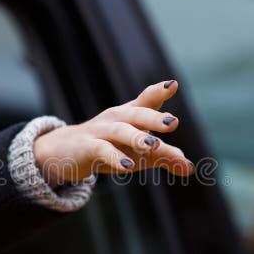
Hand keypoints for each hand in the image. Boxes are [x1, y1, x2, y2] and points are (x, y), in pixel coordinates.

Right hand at [33, 80, 194, 187]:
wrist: (63, 152)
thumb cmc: (107, 148)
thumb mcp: (137, 153)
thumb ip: (164, 158)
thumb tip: (190, 168)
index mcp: (130, 115)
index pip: (146, 100)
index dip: (159, 91)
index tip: (173, 85)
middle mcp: (116, 119)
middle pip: (136, 114)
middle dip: (154, 118)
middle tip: (174, 123)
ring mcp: (100, 132)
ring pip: (120, 131)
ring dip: (137, 138)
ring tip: (153, 146)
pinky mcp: (86, 148)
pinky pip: (101, 150)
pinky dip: (114, 158)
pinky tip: (126, 168)